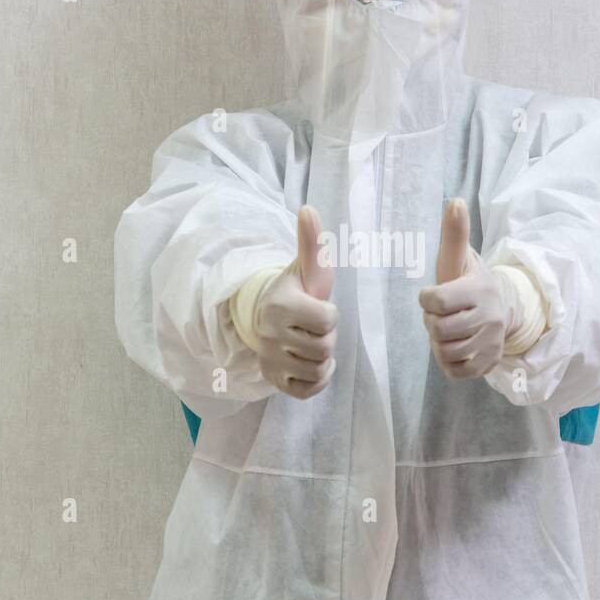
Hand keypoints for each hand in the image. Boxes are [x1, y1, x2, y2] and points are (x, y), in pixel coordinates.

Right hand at [256, 205, 337, 398]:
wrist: (268, 314)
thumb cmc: (297, 290)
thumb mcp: (308, 267)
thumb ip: (312, 242)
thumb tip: (308, 209)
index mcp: (280, 305)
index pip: (327, 321)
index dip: (330, 315)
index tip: (316, 307)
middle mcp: (269, 334)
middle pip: (324, 347)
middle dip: (326, 337)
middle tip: (313, 326)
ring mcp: (270, 359)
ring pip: (317, 369)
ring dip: (323, 358)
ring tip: (311, 342)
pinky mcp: (274, 380)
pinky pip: (308, 390)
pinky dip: (317, 379)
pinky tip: (312, 363)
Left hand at [419, 198, 516, 379]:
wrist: (502, 308)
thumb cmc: (468, 282)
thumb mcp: (458, 258)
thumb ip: (454, 233)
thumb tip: (455, 201)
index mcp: (479, 290)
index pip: (435, 302)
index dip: (427, 299)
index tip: (434, 295)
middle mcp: (490, 317)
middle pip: (438, 329)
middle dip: (433, 322)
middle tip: (443, 315)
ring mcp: (491, 343)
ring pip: (444, 351)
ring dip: (439, 342)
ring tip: (450, 330)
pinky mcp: (488, 363)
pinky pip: (454, 370)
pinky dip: (448, 361)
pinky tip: (456, 346)